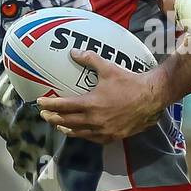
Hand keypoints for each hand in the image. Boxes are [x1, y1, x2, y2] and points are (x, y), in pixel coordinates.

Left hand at [37, 52, 166, 142]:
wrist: (151, 97)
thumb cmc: (129, 82)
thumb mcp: (108, 68)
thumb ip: (90, 59)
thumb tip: (74, 52)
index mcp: (91, 103)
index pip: (64, 106)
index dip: (50, 104)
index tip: (40, 102)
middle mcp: (94, 120)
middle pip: (67, 121)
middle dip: (53, 118)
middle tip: (44, 114)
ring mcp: (103, 130)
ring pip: (78, 132)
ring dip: (65, 128)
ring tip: (58, 125)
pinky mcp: (112, 136)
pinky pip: (92, 138)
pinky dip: (82, 135)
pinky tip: (79, 132)